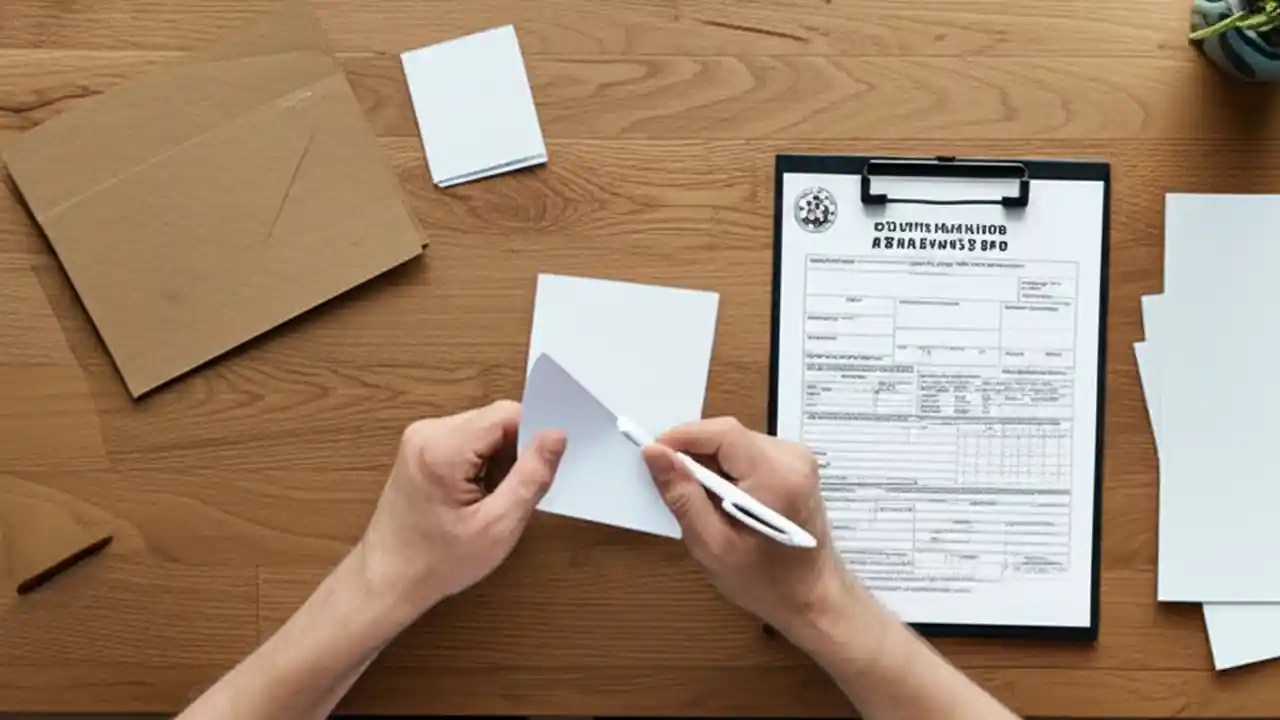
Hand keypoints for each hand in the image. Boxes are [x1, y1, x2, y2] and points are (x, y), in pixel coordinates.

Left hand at [356, 400, 565, 620]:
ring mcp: (420, 438)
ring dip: (498, 460)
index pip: (507, 414)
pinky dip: (481, 463)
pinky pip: (467, 440)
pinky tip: (476, 496)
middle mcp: (427, 433)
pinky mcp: (420, 448)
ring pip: (483, 430)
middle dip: (515, 452)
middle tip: (512, 495)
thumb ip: (532, 476)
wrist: (386, 580)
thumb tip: (556, 436)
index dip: (533, 437)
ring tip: (490, 500)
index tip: (540, 470)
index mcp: (443, 448)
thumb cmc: (436, 562)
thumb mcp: (498, 526)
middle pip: (494, 420)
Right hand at [642, 418, 868, 639]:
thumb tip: (654, 454)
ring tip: (700, 502)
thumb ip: (682, 496)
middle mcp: (792, 457)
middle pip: (727, 435)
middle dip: (693, 455)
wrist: (815, 598)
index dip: (681, 437)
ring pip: (735, 443)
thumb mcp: (713, 545)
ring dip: (710, 464)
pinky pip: (748, 453)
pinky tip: (722, 501)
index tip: (652, 456)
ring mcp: (797, 459)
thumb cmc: (767, 582)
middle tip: (672, 487)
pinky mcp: (794, 465)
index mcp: (776, 475)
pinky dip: (727, 470)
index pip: (721, 432)